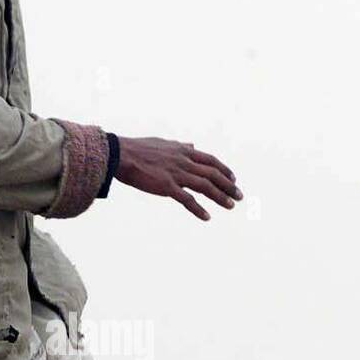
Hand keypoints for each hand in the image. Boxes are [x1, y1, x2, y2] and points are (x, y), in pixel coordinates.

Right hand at [114, 136, 240, 220]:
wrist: (120, 154)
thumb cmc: (137, 148)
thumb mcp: (163, 143)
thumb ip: (180, 146)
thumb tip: (192, 145)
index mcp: (182, 151)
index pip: (210, 160)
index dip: (224, 170)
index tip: (233, 179)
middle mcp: (183, 161)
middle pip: (212, 174)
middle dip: (228, 186)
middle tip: (239, 196)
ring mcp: (176, 173)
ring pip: (205, 186)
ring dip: (220, 197)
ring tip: (230, 206)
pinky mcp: (166, 186)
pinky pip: (187, 199)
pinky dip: (198, 209)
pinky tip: (207, 217)